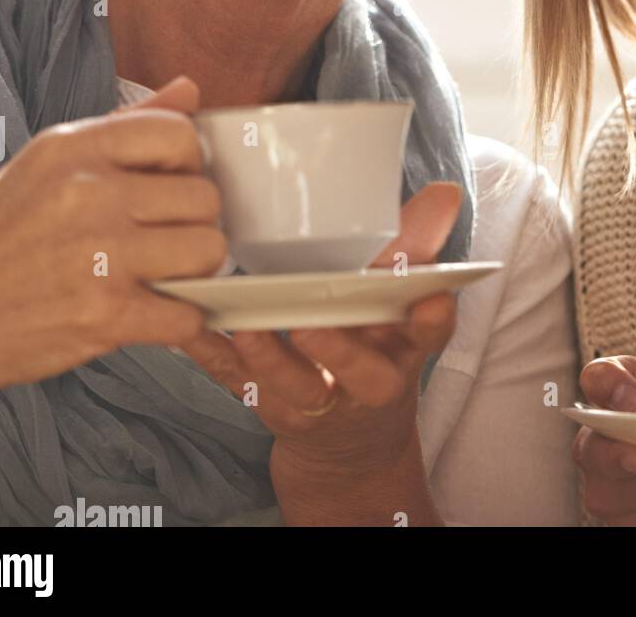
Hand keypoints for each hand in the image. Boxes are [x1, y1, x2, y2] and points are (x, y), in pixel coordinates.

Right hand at [0, 76, 219, 401]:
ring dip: (197, 268)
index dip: (190, 163)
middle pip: (204, 198)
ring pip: (208, 250)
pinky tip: (157, 310)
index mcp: (75, 149)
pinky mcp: (104, 315)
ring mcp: (99, 256)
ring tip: (165, 270)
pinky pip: (187, 315)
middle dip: (196, 221)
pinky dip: (182, 321)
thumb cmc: (6, 236)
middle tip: (168, 235)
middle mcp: (88, 195)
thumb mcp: (52, 161)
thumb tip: (189, 91)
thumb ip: (127, 124)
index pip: (180, 135)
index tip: (172, 184)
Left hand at [180, 181, 460, 480]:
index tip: (431, 300)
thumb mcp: (403, 305)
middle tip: (314, 324)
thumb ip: (417, 249)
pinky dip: (213, 357)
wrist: (348, 441)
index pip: (430, 336)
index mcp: (406, 348)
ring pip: (297, 387)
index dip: (432, 321)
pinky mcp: (270, 405)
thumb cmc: (375, 349)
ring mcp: (318, 400)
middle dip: (340, 350)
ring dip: (272, 358)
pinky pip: (239, 384)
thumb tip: (443, 193)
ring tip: (251, 327)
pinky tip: (192, 330)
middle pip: (363, 373)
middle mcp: (369, 383)